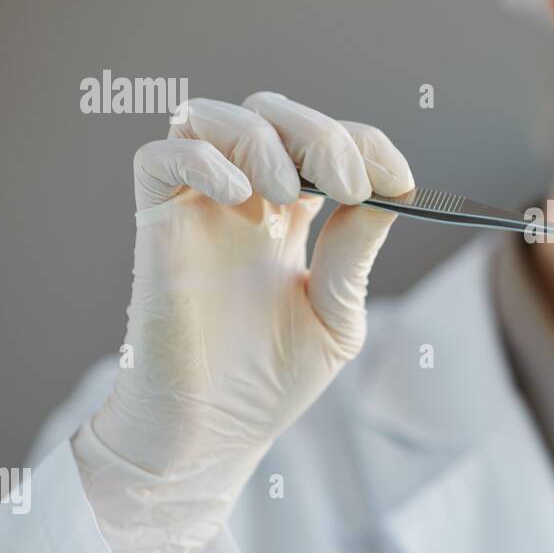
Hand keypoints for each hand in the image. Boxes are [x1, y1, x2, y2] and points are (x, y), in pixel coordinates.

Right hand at [71, 91, 413, 552]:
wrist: (212, 438)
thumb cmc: (270, 384)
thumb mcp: (335, 316)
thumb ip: (354, 254)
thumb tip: (390, 195)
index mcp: (289, 217)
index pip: (324, 144)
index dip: (364, 146)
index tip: (399, 183)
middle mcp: (241, 202)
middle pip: (271, 114)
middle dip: (319, 133)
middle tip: (350, 184)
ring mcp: (195, 210)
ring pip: (209, 116)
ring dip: (261, 137)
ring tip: (292, 191)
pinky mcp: (154, 227)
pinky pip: (159, 157)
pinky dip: (204, 159)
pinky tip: (242, 198)